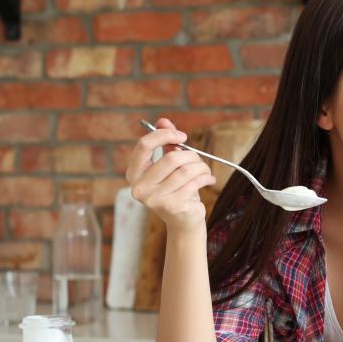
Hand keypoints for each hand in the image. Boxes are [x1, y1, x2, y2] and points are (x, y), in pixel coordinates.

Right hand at [126, 118, 216, 233]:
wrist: (183, 220)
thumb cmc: (176, 188)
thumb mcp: (169, 164)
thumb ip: (165, 142)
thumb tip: (163, 120)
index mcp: (134, 173)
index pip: (144, 145)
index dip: (164, 135)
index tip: (182, 136)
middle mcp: (139, 187)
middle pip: (171, 158)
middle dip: (191, 155)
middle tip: (198, 159)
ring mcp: (154, 198)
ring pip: (186, 170)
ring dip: (201, 167)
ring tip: (205, 170)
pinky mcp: (171, 206)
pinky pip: (195, 182)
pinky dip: (206, 178)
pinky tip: (209, 180)